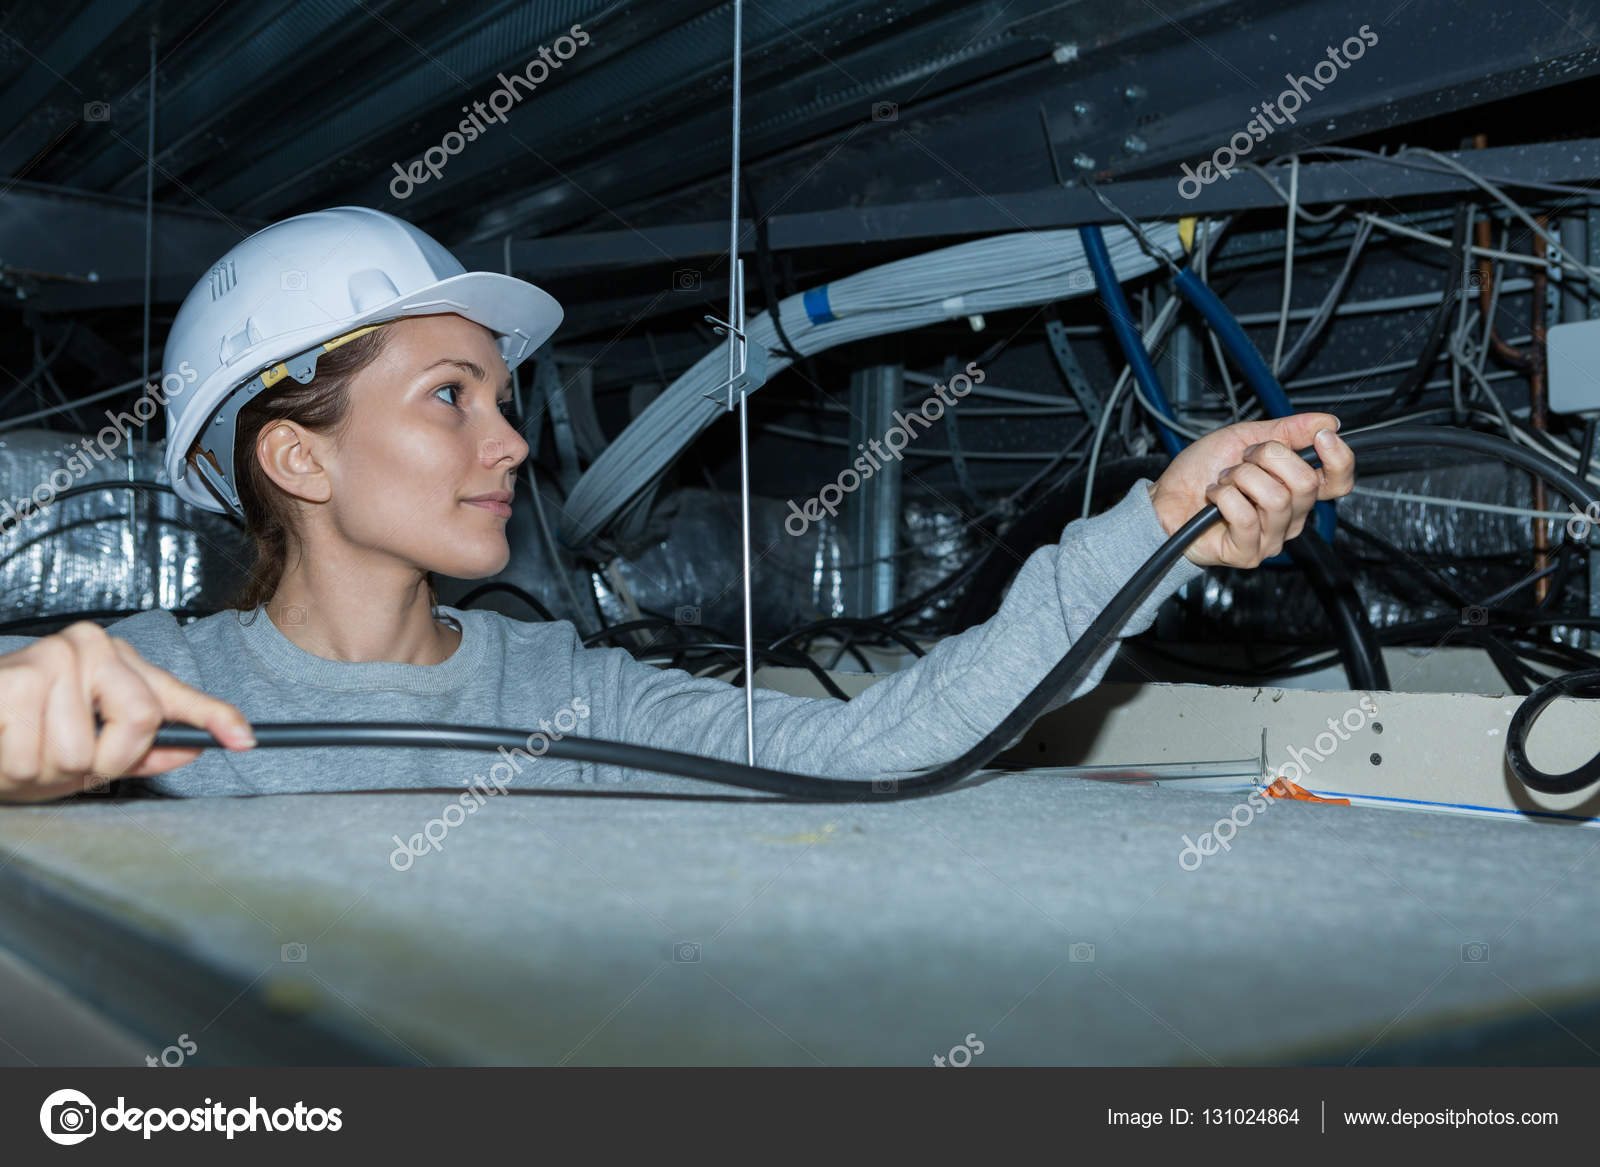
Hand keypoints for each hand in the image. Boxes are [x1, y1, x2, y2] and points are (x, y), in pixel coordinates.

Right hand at [0, 622, 253, 803]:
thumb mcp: (97, 747)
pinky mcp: (10, 681)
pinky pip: (34, 754)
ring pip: (82, 750)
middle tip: (68, 760)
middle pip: (140, 721)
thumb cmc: (29, 735)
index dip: (215, 718)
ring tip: (30, 751)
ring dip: (51, 769)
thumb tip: (206, 744)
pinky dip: (16, 768)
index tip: (246, 739)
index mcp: (115, 657)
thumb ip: (152, 748)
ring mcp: (49, 658)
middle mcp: (87, 646)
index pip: (172, 696)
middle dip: (105, 761)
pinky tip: (5, 747)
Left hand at [1148, 412, 1355, 567]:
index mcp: (1296, 488)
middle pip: (1306, 483)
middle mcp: (1290, 516)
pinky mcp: (1249, 553)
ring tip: (1224, 481)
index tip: (1322, 436)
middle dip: (1268, 458)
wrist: (1165, 500)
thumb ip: (1287, 430)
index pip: (1339, 481)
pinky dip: (1224, 497)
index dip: (1339, 458)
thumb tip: (1328, 420)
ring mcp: (1271, 537)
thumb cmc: (1201, 472)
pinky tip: (1214, 498)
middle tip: (1241, 461)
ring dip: (1241, 478)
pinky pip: (1247, 517)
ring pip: (1276, 498)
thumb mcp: (1244, 438)